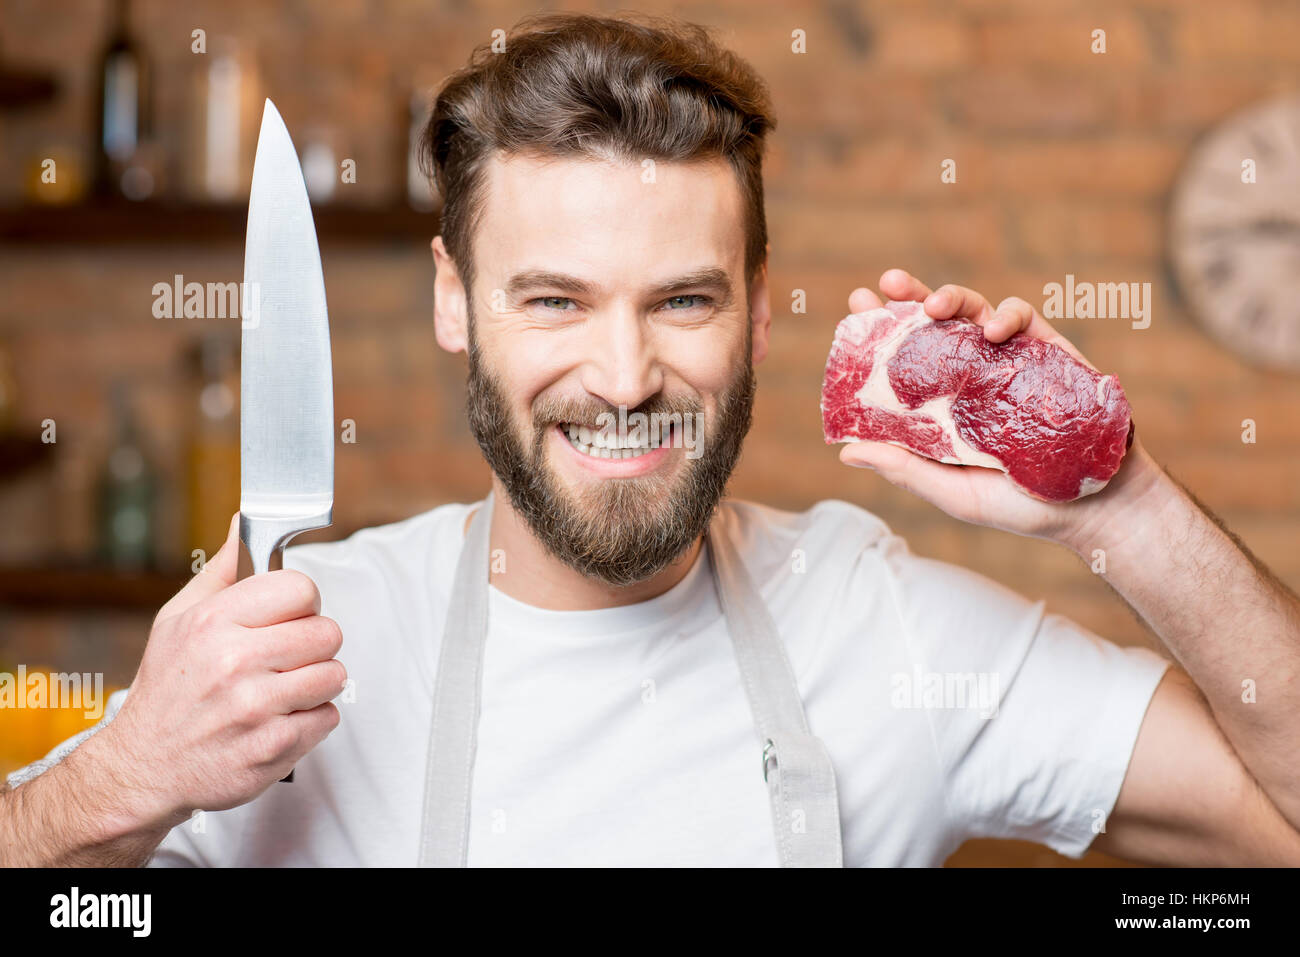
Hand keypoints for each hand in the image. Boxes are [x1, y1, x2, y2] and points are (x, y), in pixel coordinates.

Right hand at [95, 513, 345, 829]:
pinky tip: (277, 719)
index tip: (288, 616)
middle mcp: (235, 662)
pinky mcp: (274, 747)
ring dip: (316, 683)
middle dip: (313, 644)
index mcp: (214, 622)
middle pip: (328, 632)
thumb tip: (243, 522)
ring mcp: (257, 708)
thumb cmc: (167, 689)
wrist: (144, 768)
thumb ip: (223, 571)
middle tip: (285, 658)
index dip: (302, 602)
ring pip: (335, 675)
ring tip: (282, 689)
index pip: (301, 588)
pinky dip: (311, 720)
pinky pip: (329, 717)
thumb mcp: (178, 619)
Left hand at [839, 269, 1162, 546]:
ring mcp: (1008, 360)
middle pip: (933, 324)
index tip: (855, 308)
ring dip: (951, 297)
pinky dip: (1006, 315)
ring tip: (932, 306)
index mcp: (942, 403)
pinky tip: (992, 330)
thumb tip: (847, 451)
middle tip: (883, 286)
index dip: (879, 331)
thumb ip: (906, 469)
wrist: (1094, 507)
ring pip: (973, 310)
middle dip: (907, 297)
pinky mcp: (1047, 353)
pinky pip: (1024, 318)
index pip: (903, 358)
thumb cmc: (1020, 505)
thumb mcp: (953, 491)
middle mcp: (970, 375)